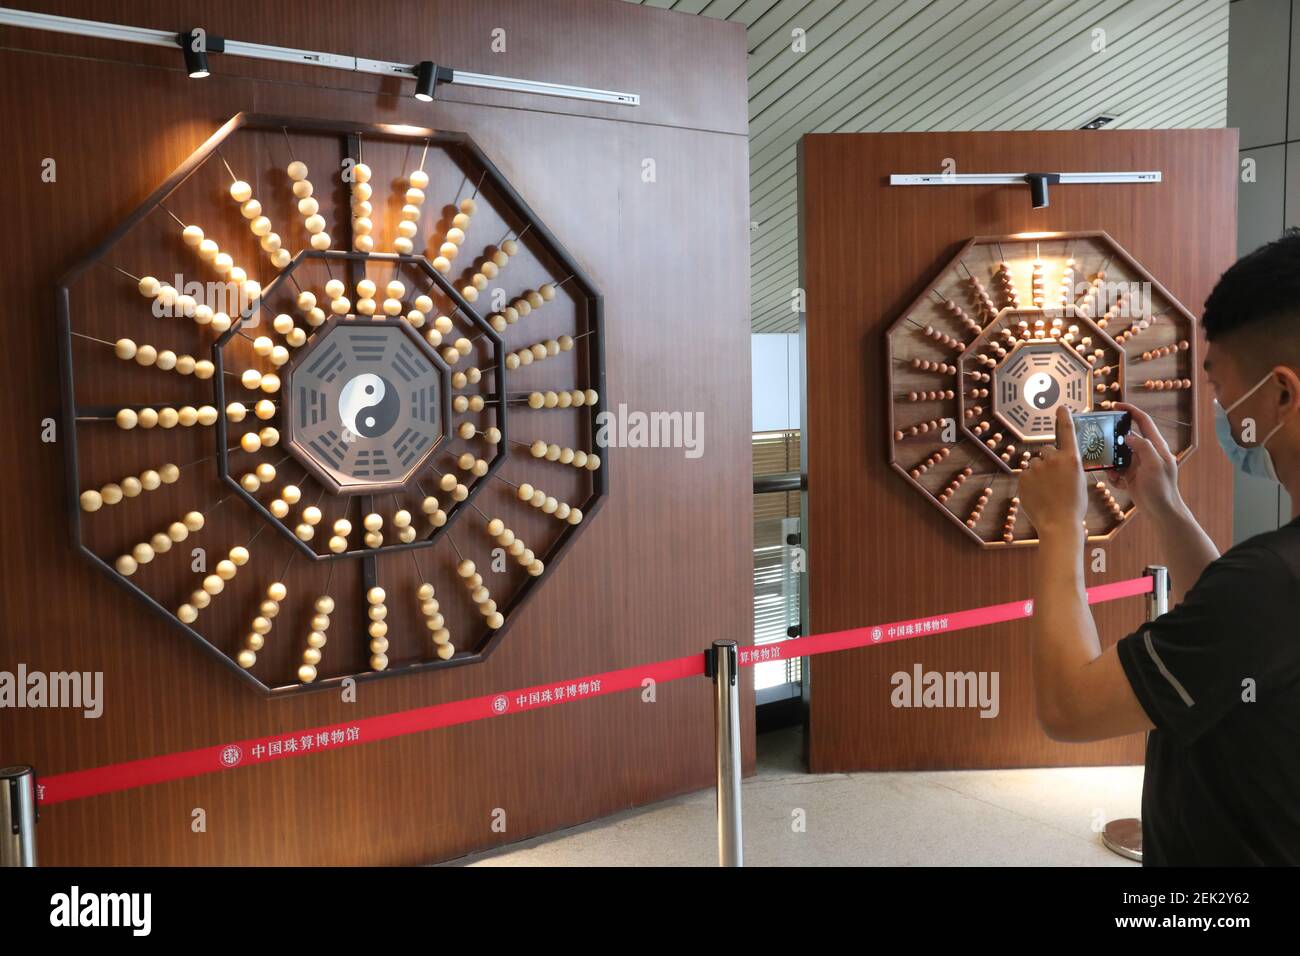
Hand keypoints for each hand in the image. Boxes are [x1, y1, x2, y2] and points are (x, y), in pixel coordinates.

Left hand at [1018, 405, 1087, 536]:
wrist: (1058, 523)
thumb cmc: (1074, 505)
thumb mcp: (1079, 480)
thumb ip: (1068, 466)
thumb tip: (1059, 462)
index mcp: (1071, 458)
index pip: (1067, 431)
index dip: (1064, 418)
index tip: (1061, 407)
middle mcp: (1053, 459)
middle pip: (1046, 451)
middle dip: (1049, 460)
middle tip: (1054, 479)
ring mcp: (1036, 468)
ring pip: (1035, 464)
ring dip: (1039, 472)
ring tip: (1047, 490)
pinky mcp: (1023, 477)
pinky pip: (1026, 474)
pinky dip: (1030, 482)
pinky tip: (1038, 494)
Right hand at [1104, 402, 1182, 517]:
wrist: (1161, 512)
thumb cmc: (1162, 488)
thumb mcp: (1154, 464)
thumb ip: (1143, 446)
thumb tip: (1128, 436)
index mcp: (1156, 446)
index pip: (1143, 421)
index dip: (1130, 411)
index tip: (1115, 406)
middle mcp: (1147, 453)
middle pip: (1127, 437)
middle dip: (1114, 438)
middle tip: (1101, 437)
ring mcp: (1138, 465)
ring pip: (1119, 455)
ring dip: (1112, 460)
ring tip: (1109, 468)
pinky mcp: (1131, 477)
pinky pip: (1117, 470)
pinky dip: (1113, 475)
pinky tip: (1116, 481)